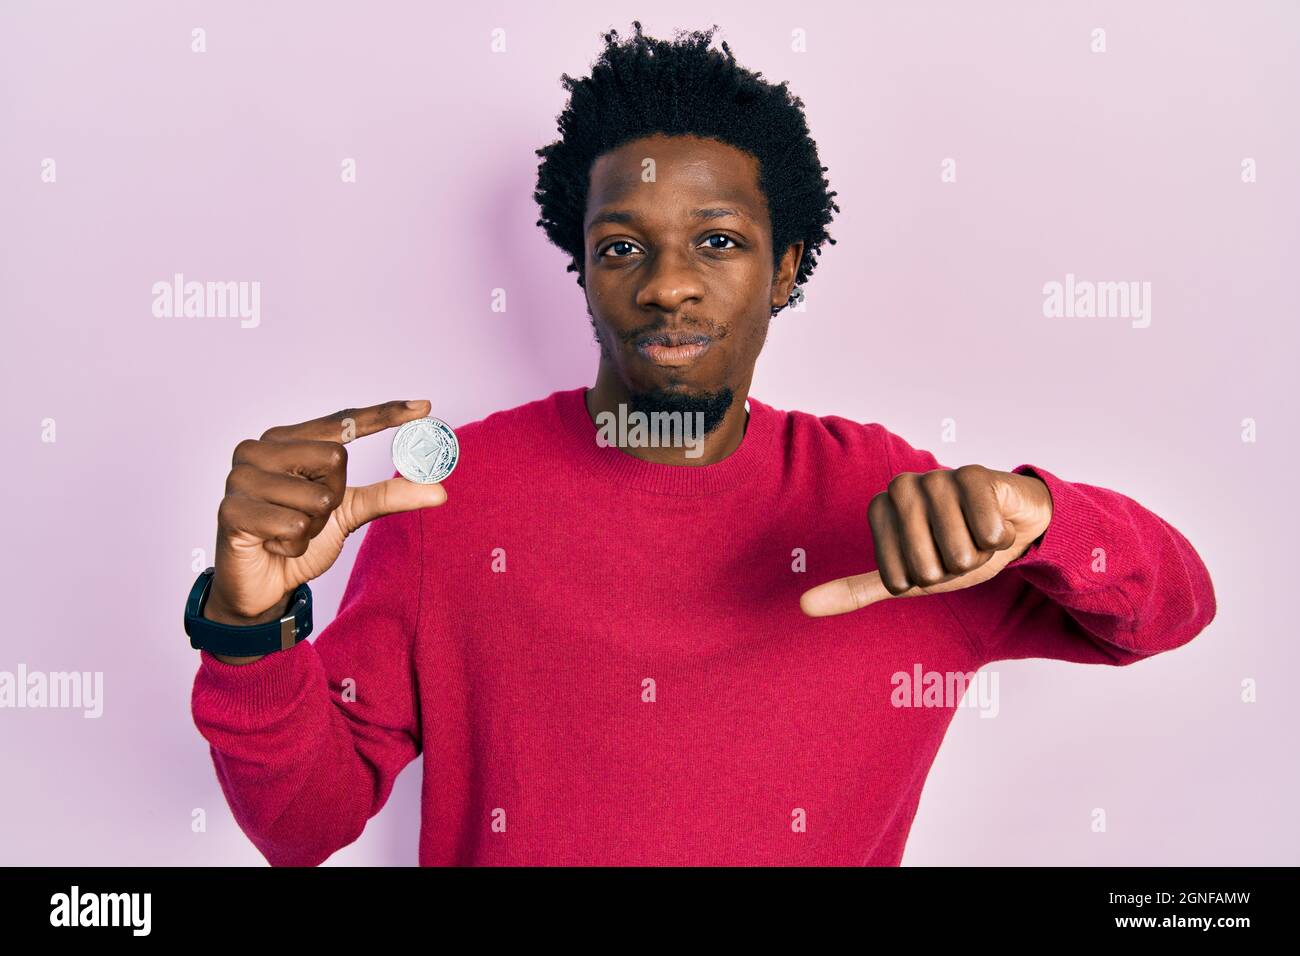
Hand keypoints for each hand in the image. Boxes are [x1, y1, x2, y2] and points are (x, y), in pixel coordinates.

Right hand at [206, 400, 446, 629]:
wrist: (261, 585)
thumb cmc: (298, 539)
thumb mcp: (349, 513)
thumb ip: (388, 496)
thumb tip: (440, 491)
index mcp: (287, 440)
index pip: (342, 421)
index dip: (384, 414)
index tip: (424, 407)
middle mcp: (259, 448)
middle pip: (335, 458)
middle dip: (333, 498)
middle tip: (306, 516)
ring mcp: (241, 477)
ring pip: (317, 497)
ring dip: (311, 527)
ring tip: (286, 532)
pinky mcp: (231, 510)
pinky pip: (292, 526)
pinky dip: (293, 545)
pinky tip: (272, 545)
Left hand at [799, 465, 1052, 616]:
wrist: (1011, 526)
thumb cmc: (954, 548)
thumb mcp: (905, 577)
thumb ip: (856, 590)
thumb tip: (803, 606)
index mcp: (879, 510)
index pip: (898, 578)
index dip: (924, 579)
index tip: (932, 557)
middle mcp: (901, 488)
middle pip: (927, 568)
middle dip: (952, 569)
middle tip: (959, 545)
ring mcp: (936, 478)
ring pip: (958, 553)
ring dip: (977, 554)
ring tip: (976, 533)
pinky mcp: (974, 475)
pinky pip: (986, 532)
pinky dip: (998, 538)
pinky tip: (996, 520)